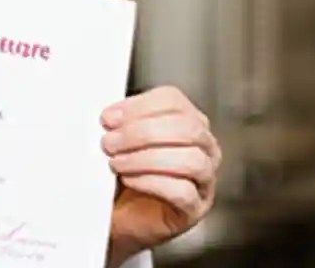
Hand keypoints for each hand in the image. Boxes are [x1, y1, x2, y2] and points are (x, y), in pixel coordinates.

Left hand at [100, 86, 220, 265]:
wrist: (123, 214)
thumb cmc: (126, 173)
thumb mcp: (122, 141)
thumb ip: (121, 124)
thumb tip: (110, 118)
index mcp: (188, 121)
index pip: (173, 101)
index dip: (138, 106)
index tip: (109, 118)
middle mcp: (205, 148)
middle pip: (187, 128)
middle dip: (141, 133)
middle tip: (110, 142)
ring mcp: (204, 180)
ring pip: (191, 160)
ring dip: (146, 158)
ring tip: (117, 163)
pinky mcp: (195, 208)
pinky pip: (183, 192)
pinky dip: (151, 182)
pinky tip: (129, 179)